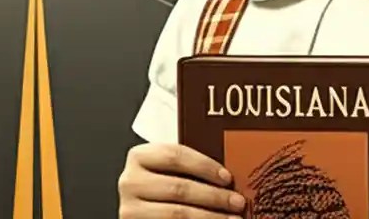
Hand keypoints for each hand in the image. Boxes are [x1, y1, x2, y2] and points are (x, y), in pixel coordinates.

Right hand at [118, 142, 248, 217]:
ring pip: (177, 213)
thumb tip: (229, 177)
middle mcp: (130, 181)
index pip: (175, 156)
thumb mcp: (169, 171)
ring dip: (210, 217)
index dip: (204, 166)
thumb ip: (190, 169)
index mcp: (139, 157)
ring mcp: (131, 208)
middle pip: (179, 188)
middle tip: (237, 202)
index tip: (227, 177)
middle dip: (214, 196)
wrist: (143, 211)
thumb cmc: (160, 187)